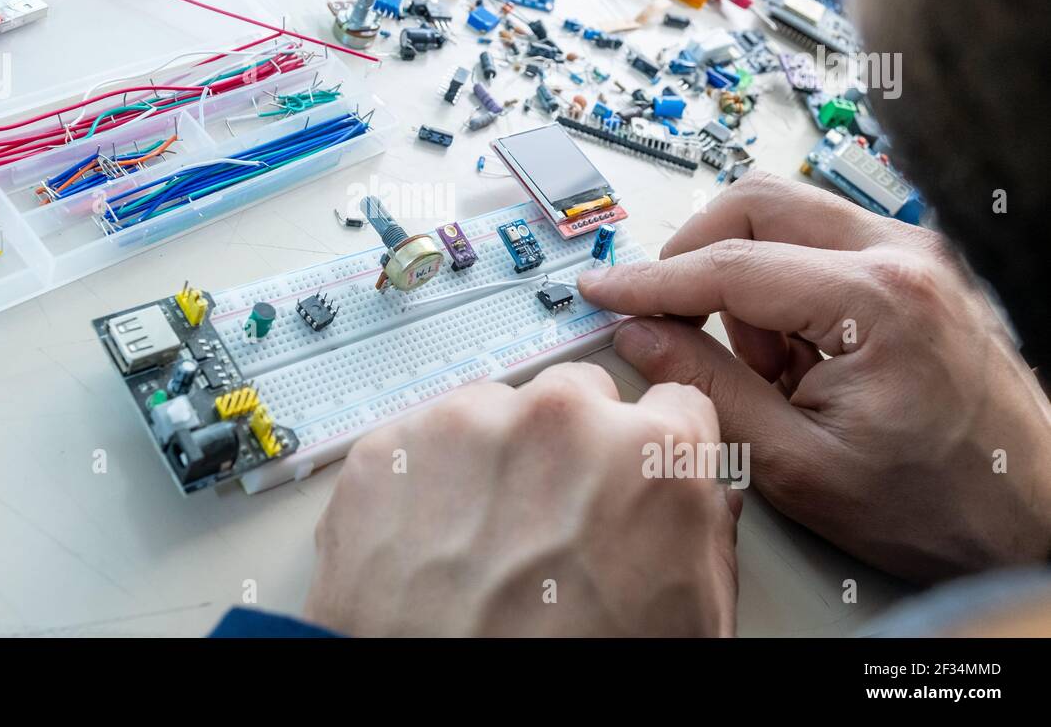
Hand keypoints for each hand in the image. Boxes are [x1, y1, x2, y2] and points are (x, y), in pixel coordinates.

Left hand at [304, 364, 739, 636]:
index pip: (673, 404)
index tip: (631, 470)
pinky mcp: (385, 449)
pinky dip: (426, 482)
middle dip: (570, 448)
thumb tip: (704, 497)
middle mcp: (556, 421)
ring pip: (492, 412)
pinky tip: (436, 546)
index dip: (654, 448)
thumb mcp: (690, 619)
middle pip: (576, 396)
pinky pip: (418, 442)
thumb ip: (704, 532)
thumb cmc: (567, 679)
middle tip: (550, 522)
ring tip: (485, 545)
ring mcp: (461, 427)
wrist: (440, 716)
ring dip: (495, 460)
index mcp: (649, 456)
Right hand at [577, 172, 1050, 582]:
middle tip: (674, 322)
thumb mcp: (798, 465)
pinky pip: (819, 246)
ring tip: (772, 370)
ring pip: (786, 218)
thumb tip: (642, 337)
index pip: (729, 265)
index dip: (650, 281)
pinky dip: (786, 292)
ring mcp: (915, 257)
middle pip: (756, 204)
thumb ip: (709, 389)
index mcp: (877, 301)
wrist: (1028, 519)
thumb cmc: (939, 503)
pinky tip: (806, 360)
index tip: (605, 292)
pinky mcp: (915, 270)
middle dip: (698, 259)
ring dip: (748, 281)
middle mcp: (902, 257)